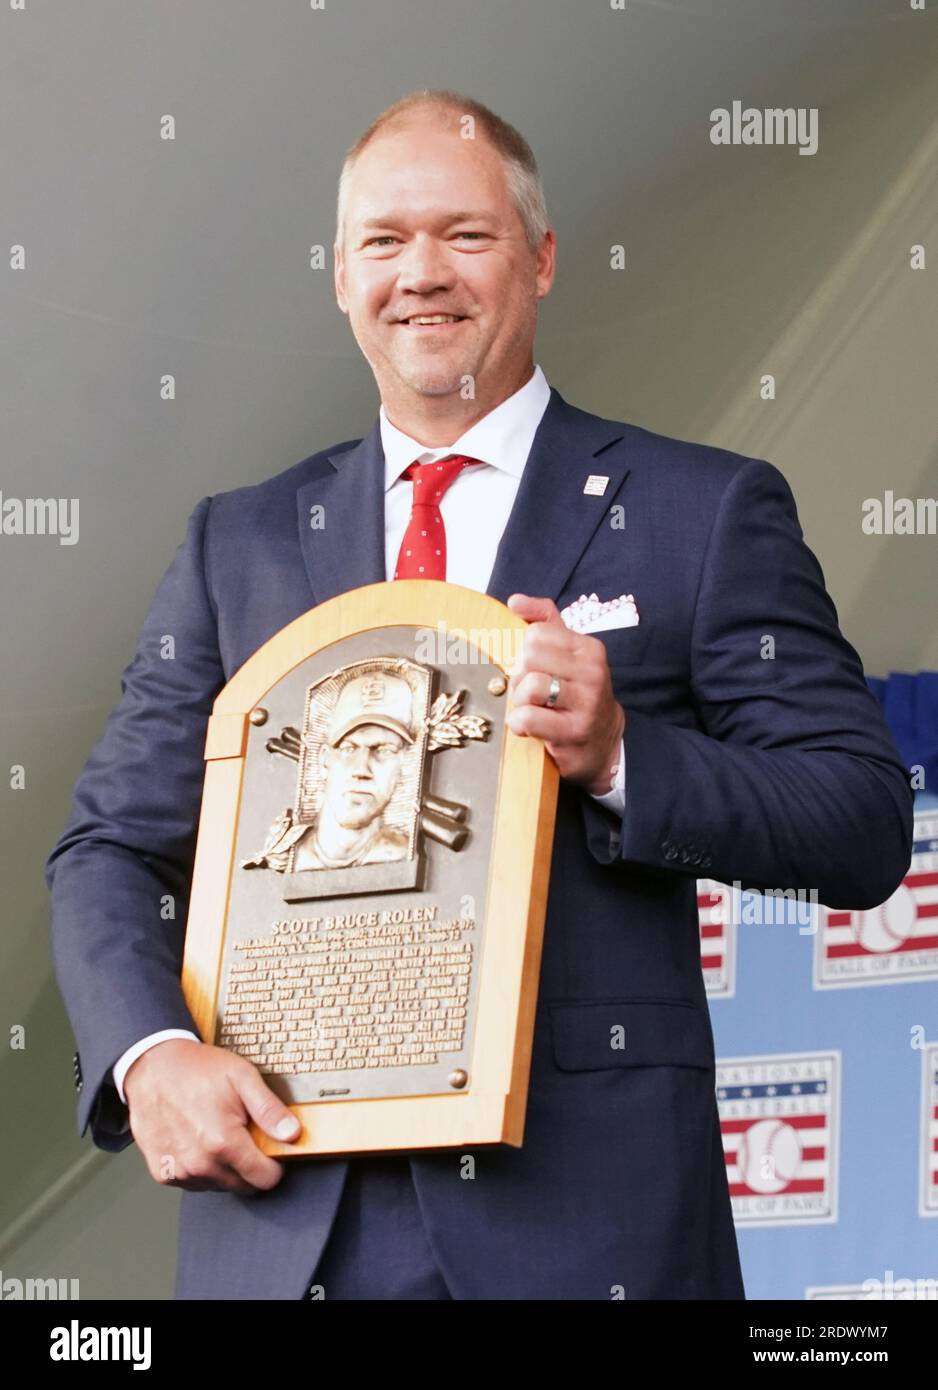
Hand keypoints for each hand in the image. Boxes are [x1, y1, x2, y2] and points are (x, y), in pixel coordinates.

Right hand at [123, 1039, 300, 1194]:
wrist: (152, 1066)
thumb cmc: (197, 1069)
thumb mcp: (242, 1078)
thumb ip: (269, 1110)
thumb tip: (292, 1135)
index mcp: (223, 1142)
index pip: (265, 1179)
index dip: (273, 1163)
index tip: (269, 1147)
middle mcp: (200, 1164)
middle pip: (243, 1186)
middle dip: (249, 1164)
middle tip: (241, 1132)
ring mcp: (179, 1171)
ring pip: (218, 1185)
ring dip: (224, 1166)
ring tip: (215, 1131)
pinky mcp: (163, 1173)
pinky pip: (194, 1182)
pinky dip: (200, 1166)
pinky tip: (196, 1139)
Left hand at [505, 594, 626, 793]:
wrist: (602, 741)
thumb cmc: (577, 694)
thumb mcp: (567, 653)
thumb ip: (543, 620)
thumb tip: (516, 601)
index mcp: (588, 648)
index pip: (535, 633)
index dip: (526, 652)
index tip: (537, 669)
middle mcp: (592, 671)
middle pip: (528, 657)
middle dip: (520, 676)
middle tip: (532, 693)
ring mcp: (585, 702)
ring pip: (529, 686)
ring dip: (520, 700)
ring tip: (532, 708)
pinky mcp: (573, 731)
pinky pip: (527, 717)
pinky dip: (519, 723)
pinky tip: (530, 726)